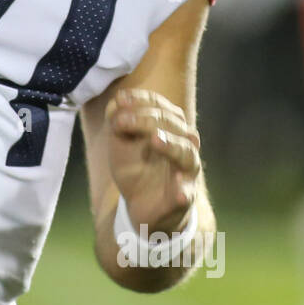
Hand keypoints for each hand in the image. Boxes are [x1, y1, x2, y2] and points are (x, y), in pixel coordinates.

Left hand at [103, 87, 199, 234]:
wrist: (142, 205)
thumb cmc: (135, 167)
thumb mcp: (120, 142)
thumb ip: (117, 122)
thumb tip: (116, 102)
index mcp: (170, 127)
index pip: (161, 106)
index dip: (143, 100)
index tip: (121, 99)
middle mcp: (183, 144)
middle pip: (173, 124)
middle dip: (147, 119)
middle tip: (123, 120)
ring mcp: (186, 170)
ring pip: (186, 153)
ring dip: (171, 145)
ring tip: (154, 140)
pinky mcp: (184, 196)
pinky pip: (187, 193)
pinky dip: (183, 191)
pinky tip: (178, 191)